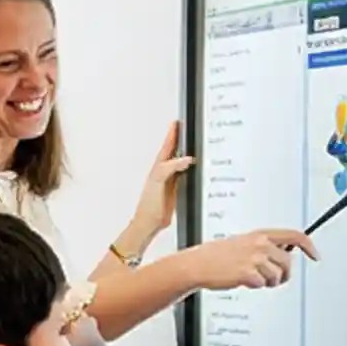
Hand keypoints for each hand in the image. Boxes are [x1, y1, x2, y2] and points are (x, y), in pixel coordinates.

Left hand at [129, 121, 193, 239]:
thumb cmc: (150, 204)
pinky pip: (186, 175)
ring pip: (181, 163)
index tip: (177, 122)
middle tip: (186, 128)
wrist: (150, 222)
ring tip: (193, 143)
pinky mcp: (177, 190)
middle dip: (180, 140)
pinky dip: (191, 169)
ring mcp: (171, 181)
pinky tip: (196, 167)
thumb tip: (187, 159)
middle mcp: (165, 172)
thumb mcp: (159, 181)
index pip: (168, 146)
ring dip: (186, 153)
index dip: (172, 134)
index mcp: (159, 167)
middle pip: (174, 152)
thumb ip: (171, 167)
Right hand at [185, 228, 317, 290]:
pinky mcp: (248, 273)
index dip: (309, 246)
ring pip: (277, 276)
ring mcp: (254, 258)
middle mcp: (260, 244)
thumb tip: (286, 253)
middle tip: (272, 278)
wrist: (198, 265)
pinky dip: (255, 286)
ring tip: (252, 277)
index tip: (315, 255)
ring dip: (268, 281)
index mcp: (260, 234)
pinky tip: (243, 280)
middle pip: (288, 262)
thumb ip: (265, 245)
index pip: (295, 236)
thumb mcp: (244, 242)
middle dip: (283, 274)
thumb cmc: (217, 255)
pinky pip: (263, 284)